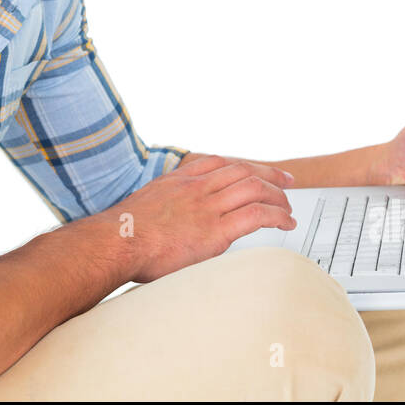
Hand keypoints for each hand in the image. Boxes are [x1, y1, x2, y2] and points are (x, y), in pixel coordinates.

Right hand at [104, 154, 295, 283]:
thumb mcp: (143, 207)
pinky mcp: (216, 230)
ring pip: (255, 188)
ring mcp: (207, 206)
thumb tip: (167, 225)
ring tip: (288, 208)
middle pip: (243, 170)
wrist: (116, 241)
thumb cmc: (121, 234)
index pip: (219, 163)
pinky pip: (257, 215)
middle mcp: (196, 187)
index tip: (257, 169)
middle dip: (270, 174)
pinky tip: (287, 223)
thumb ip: (162, 209)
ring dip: (278, 196)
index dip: (244, 165)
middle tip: (287, 182)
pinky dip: (278, 216)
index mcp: (178, 180)